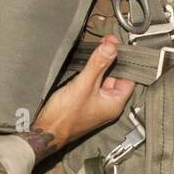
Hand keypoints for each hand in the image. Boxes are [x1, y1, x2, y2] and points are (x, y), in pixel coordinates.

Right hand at [26, 35, 132, 159]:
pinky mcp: (83, 100)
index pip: (128, 78)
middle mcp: (107, 104)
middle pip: (114, 76)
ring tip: (95, 49)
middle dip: (109, 59)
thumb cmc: (65, 117)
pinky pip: (91, 83)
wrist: (45, 130)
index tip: (116, 44)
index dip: (123, 60)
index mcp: (114, 104)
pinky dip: (89, 72)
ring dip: (98, 65)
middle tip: (105, 43)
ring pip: (101, 78)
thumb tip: (111, 47)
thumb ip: (97, 65)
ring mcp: (95, 102)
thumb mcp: (83, 85)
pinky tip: (84, 63)